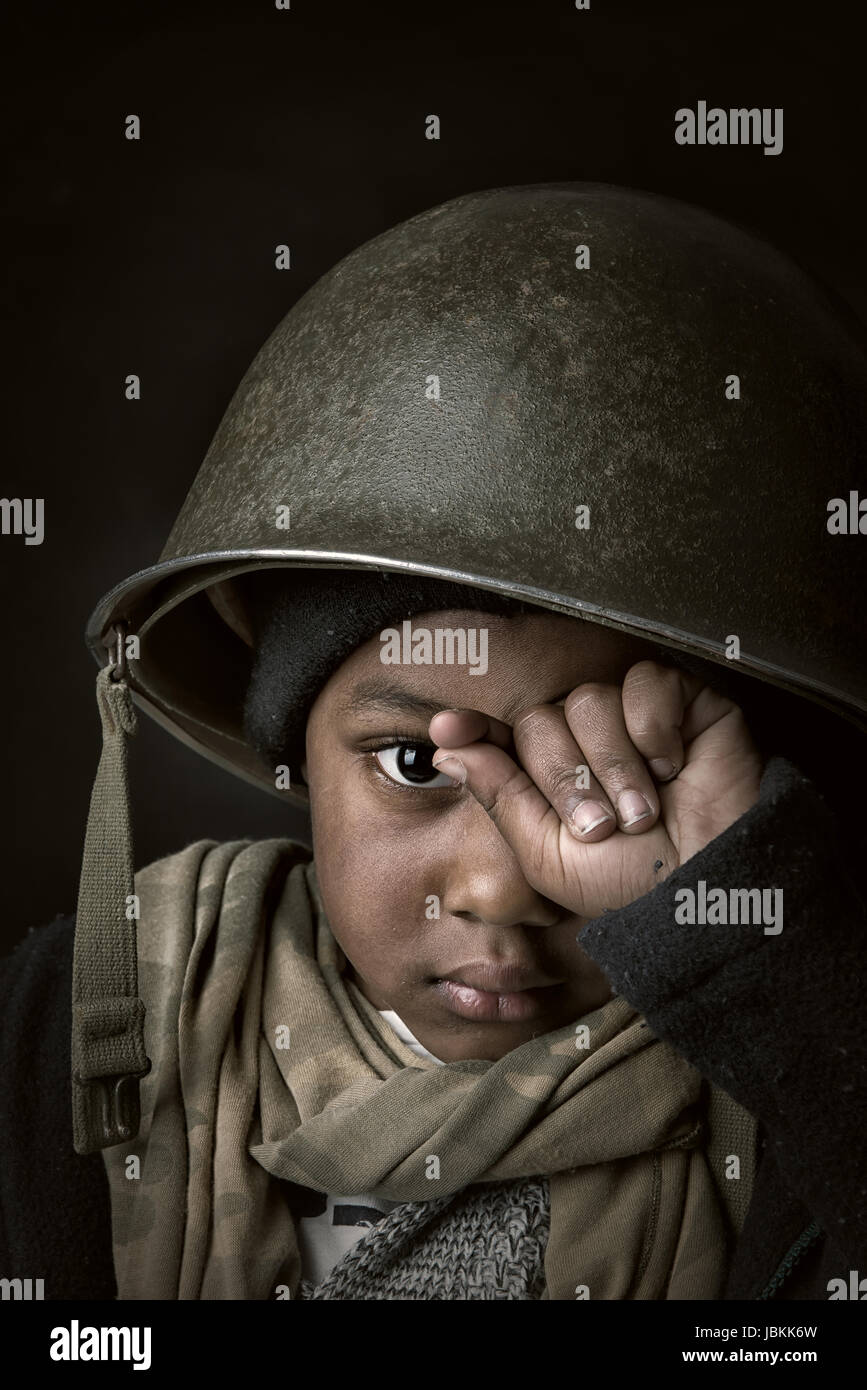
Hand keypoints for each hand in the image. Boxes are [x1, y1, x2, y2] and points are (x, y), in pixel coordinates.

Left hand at [429, 660, 762, 920]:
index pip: (501, 733)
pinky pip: (644, 685)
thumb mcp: (547, 855)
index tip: (444, 726)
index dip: (473, 727)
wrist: (706, 887)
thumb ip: (500, 796)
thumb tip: (444, 747)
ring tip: (643, 812)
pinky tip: (673, 767)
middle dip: (567, 780)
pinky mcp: (679, 699)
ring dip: (614, 767)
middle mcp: (584, 739)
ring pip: (588, 703)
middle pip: (540, 720)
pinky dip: (655, 732)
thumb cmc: (632, 881)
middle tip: (603, 827)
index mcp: (548, 775)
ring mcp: (630, 715)